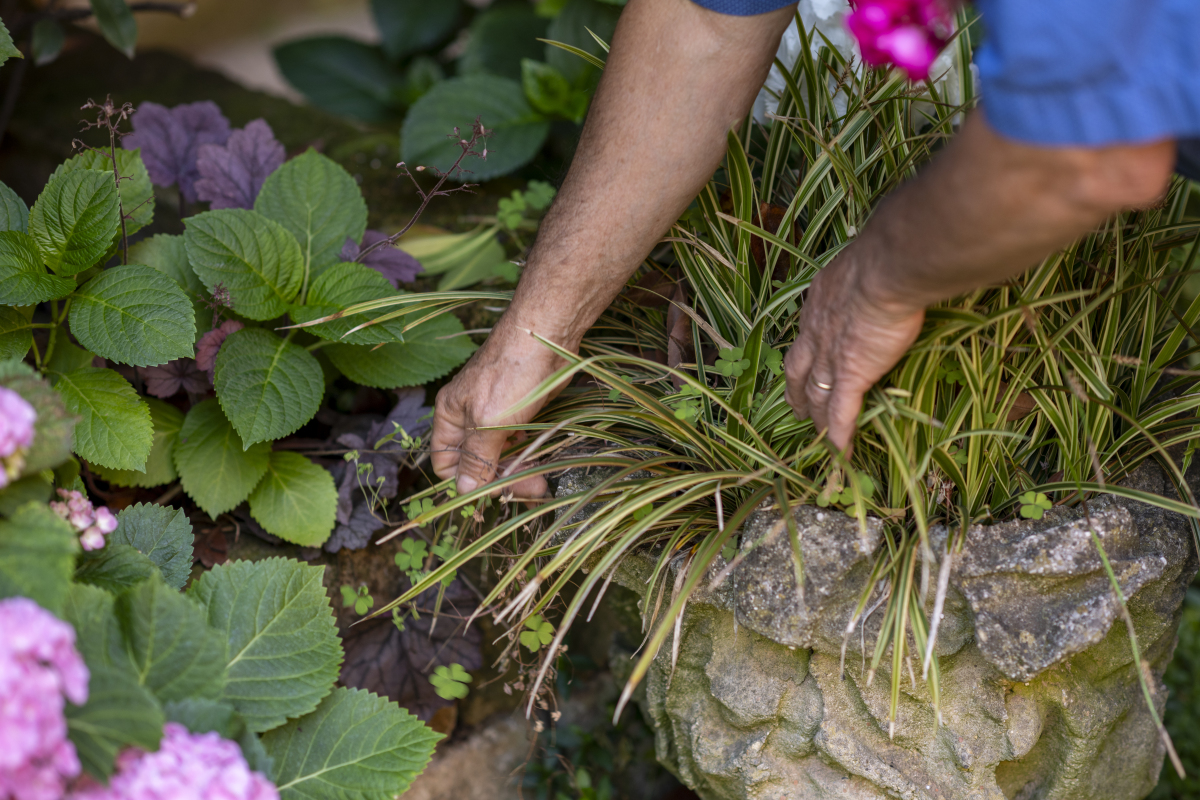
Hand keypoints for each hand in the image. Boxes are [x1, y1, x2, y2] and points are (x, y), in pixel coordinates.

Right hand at [430, 322, 568, 496]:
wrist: (548, 335)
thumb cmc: (512, 373)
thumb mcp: (489, 421)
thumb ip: (477, 457)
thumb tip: (463, 489)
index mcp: (451, 415)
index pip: (445, 462)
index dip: (466, 481)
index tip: (493, 492)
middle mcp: (469, 416)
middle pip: (476, 461)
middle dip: (500, 479)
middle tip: (530, 490)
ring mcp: (496, 412)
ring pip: (500, 453)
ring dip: (518, 471)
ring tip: (541, 482)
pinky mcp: (520, 409)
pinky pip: (519, 441)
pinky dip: (529, 455)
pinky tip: (542, 461)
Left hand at [784, 255, 924, 453]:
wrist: (886, 270)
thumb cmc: (882, 259)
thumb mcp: (862, 263)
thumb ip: (866, 275)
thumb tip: (884, 269)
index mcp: (818, 304)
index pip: (806, 337)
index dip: (803, 356)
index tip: (802, 367)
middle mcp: (815, 333)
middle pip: (798, 371)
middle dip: (796, 394)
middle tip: (797, 410)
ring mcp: (830, 357)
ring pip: (816, 397)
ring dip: (816, 421)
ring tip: (816, 439)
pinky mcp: (851, 376)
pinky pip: (841, 415)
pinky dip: (838, 438)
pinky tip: (839, 457)